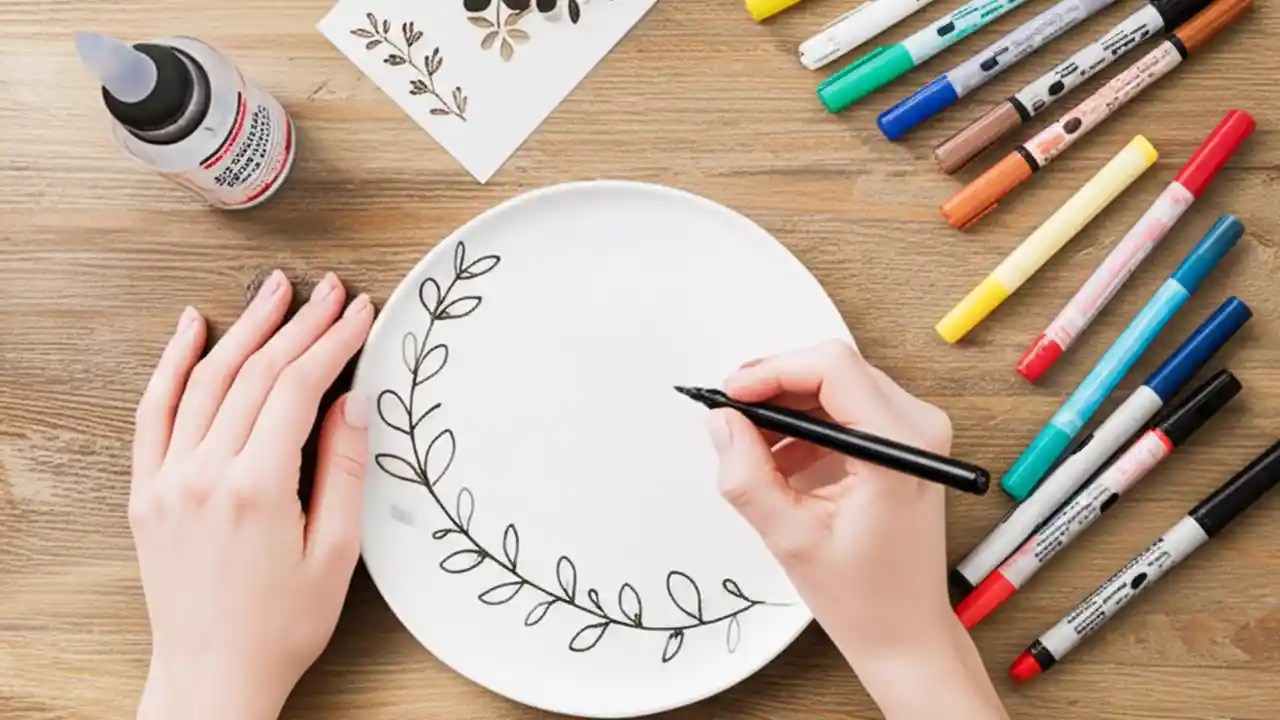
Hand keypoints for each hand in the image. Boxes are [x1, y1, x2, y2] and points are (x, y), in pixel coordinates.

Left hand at [130, 271, 374, 719]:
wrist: (213, 673)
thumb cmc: (281, 624)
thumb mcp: (335, 554)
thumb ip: (343, 471)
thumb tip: (352, 401)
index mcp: (257, 489)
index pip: (298, 389)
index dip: (333, 343)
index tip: (359, 314)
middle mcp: (204, 474)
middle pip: (255, 374)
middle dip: (299, 325)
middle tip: (330, 291)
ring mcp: (168, 479)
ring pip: (206, 380)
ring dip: (245, 329)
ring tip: (275, 291)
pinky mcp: (147, 490)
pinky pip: (155, 411)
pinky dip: (172, 364)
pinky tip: (192, 328)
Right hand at [706, 341, 1005, 718]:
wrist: (905, 632)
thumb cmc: (865, 596)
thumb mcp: (790, 537)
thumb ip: (747, 475)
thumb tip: (722, 422)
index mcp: (900, 448)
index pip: (832, 368)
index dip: (773, 371)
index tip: (732, 394)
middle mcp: (918, 429)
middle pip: (832, 369)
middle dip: (774, 388)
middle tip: (731, 418)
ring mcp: (915, 433)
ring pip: (835, 385)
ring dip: (787, 409)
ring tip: (752, 449)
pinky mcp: (903, 443)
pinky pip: (845, 409)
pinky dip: (805, 425)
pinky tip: (780, 462)